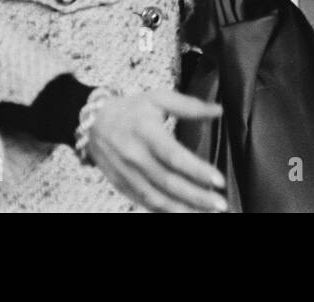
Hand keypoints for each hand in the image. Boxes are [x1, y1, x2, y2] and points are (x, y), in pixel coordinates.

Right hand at [86, 88, 227, 212]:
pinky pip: (145, 203)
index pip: (174, 156)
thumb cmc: (131, 109)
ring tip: (207, 213)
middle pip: (169, 182)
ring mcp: (128, 175)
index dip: (197, 170)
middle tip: (221, 204)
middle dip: (197, 196)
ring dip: (183, 209)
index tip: (219, 180)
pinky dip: (164, 211)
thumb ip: (189, 106)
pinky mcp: (122, 186)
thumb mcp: (159, 99)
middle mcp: (136, 157)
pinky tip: (184, 213)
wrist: (92, 123)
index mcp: (147, 133)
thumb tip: (219, 110)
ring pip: (157, 199)